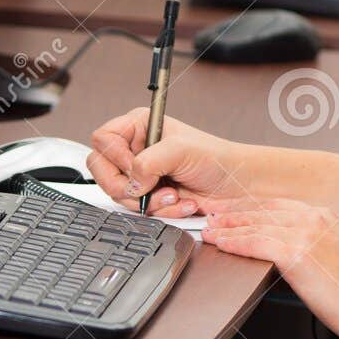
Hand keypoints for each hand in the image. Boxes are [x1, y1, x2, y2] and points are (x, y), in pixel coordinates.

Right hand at [88, 108, 244, 216]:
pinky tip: (180, 202)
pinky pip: (138, 211)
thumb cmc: (217, 159)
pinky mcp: (149, 197)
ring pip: (120, 195)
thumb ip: (148, 162)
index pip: (103, 140)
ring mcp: (141, 176)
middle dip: (128, 186)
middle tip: (150, 187)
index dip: (115, 157)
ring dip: (150, 201)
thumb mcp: (180, 150)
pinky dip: (161, 211)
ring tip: (174, 193)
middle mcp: (137, 150)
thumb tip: (132, 182)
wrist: (236, 186)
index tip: (136, 166)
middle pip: (102, 171)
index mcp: (140, 127)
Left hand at [202, 197, 338, 338]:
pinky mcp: (297, 254)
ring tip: (207, 229)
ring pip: (254, 225)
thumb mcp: (335, 253)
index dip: (246, 205)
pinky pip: (256, 243)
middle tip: (207, 212)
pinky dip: (234, 242)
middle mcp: (313, 218)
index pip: (274, 204)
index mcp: (322, 215)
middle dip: (230, 211)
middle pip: (260, 210)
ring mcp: (305, 234)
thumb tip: (283, 251)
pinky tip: (220, 244)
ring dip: (226, 227)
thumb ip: (309, 244)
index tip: (227, 208)